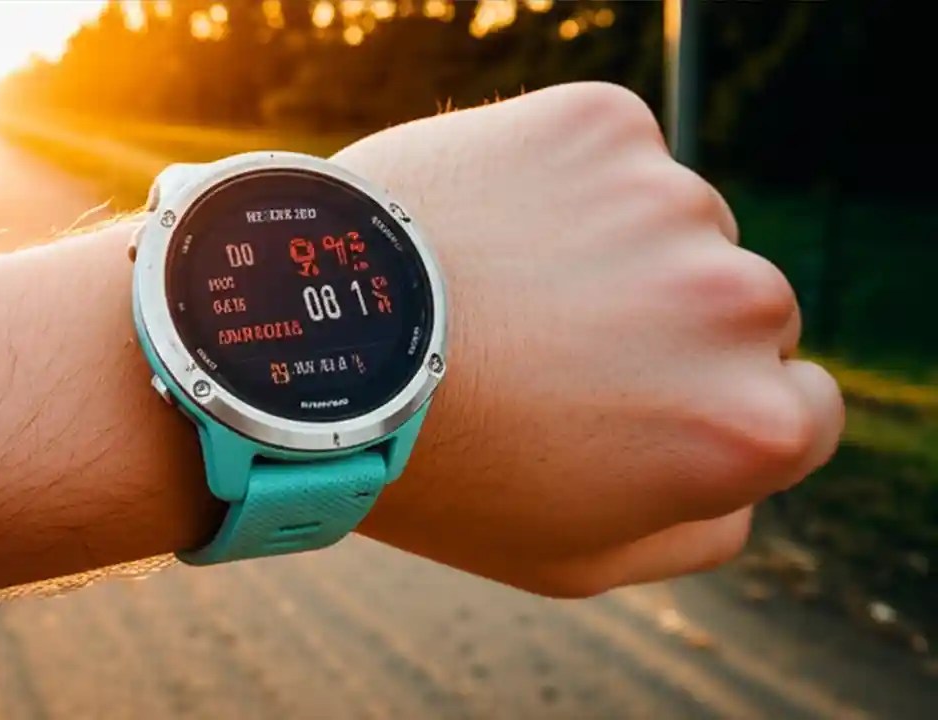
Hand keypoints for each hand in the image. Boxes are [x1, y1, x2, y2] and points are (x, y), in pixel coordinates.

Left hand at [336, 83, 843, 595]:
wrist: (313, 346)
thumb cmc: (439, 469)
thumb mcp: (575, 558)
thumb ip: (700, 528)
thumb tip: (749, 472)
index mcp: (747, 425)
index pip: (804, 410)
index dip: (724, 411)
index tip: (651, 405)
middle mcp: (738, 303)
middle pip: (745, 313)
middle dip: (671, 334)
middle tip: (554, 353)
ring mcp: (671, 202)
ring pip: (677, 229)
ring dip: (617, 253)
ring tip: (504, 292)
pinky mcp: (602, 124)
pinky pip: (612, 159)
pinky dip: (565, 185)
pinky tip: (490, 229)